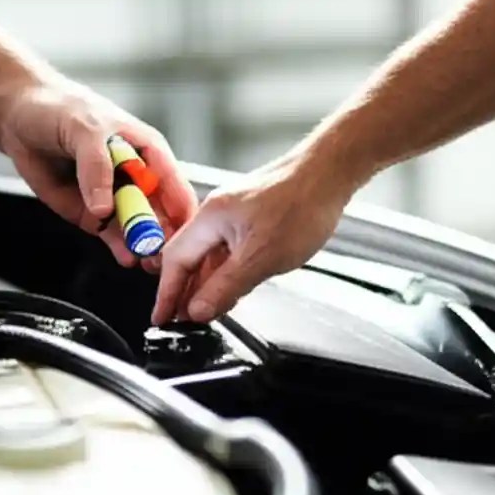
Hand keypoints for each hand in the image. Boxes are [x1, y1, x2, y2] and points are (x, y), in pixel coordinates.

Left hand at [0, 80, 196, 268]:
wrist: (22, 119)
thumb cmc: (61, 109)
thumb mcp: (83, 129)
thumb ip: (96, 166)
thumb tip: (104, 207)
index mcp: (148, 150)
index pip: (175, 184)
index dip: (182, 209)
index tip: (185, 233)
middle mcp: (138, 177)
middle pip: (163, 213)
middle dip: (165, 235)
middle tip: (162, 253)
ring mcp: (117, 197)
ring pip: (140, 229)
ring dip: (146, 246)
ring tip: (147, 261)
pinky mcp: (95, 214)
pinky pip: (113, 236)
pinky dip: (121, 249)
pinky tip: (127, 257)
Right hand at [150, 152, 352, 324]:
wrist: (332, 173)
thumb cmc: (302, 204)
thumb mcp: (261, 257)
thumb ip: (226, 286)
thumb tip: (198, 310)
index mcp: (210, 218)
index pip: (175, 261)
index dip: (166, 293)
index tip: (161, 318)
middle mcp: (217, 214)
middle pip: (188, 258)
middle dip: (183, 291)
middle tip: (180, 321)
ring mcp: (235, 214)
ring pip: (210, 256)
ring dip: (205, 284)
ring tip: (204, 312)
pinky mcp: (253, 218)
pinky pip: (229, 250)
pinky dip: (225, 272)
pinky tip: (230, 289)